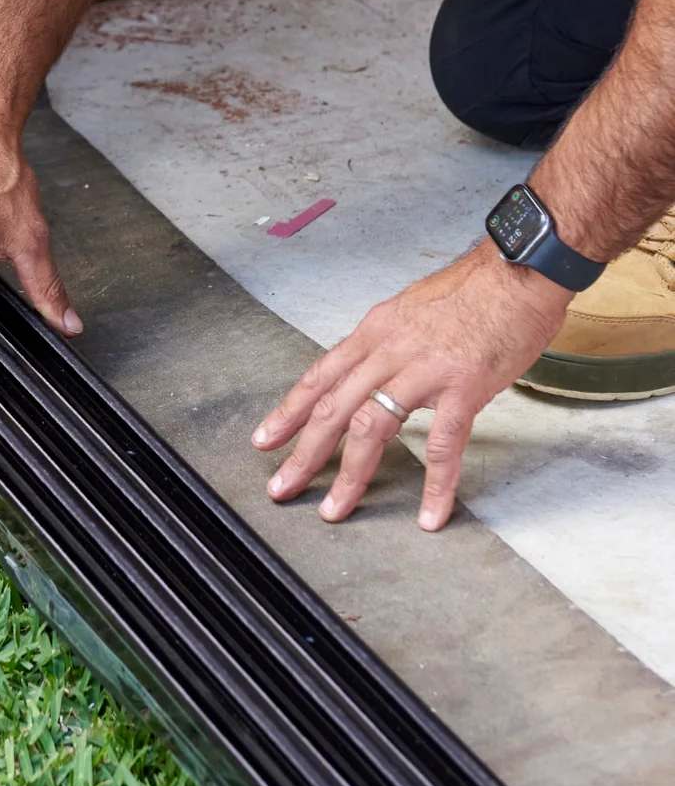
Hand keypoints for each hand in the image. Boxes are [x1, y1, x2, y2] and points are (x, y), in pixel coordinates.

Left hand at [251, 242, 570, 531]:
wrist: (519, 272)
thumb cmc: (476, 290)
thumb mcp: (413, 309)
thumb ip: (390, 342)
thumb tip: (373, 368)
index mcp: (376, 331)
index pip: (321, 375)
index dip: (290, 411)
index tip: (266, 439)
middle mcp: (390, 350)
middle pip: (334, 407)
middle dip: (303, 452)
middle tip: (282, 487)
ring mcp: (425, 370)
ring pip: (371, 428)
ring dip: (350, 474)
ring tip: (335, 508)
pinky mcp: (463, 388)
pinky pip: (443, 445)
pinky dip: (435, 484)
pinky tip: (430, 513)